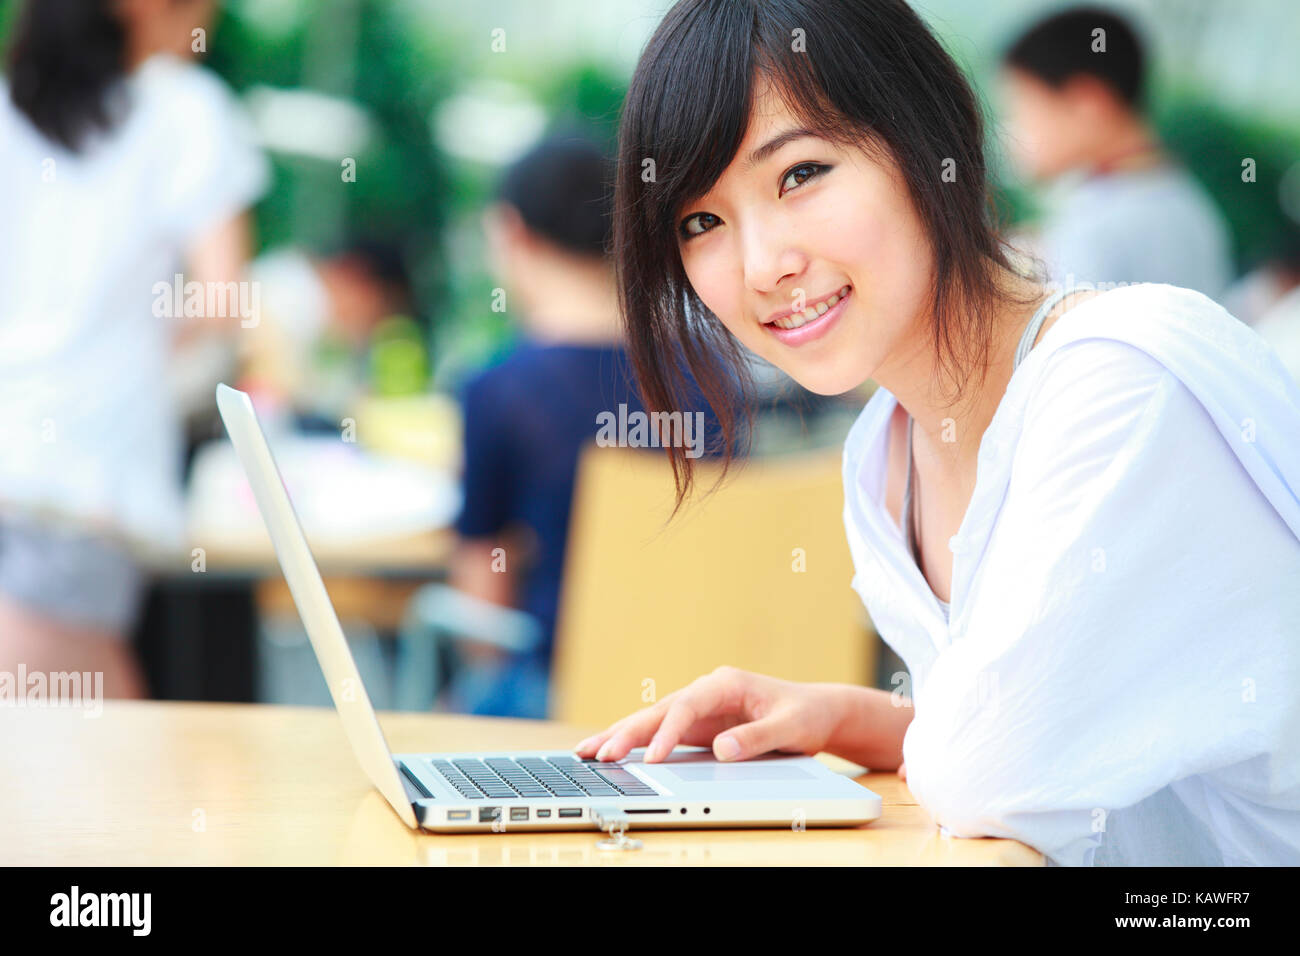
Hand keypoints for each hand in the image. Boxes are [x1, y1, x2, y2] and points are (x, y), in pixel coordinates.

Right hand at [572, 666, 845, 763]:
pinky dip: (635, 744)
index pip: (687, 706)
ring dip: (621, 736)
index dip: (668, 732)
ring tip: (587, 752)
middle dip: (628, 732)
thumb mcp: (789, 727)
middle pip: (659, 711)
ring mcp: (698, 709)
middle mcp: (705, 692)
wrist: (816, 712)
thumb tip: (723, 749)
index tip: (655, 757)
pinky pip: (659, 734)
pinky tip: (611, 753)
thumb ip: (756, 737)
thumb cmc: (804, 715)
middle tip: (601, 754)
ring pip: (651, 720)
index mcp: (725, 684)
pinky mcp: (696, 726)